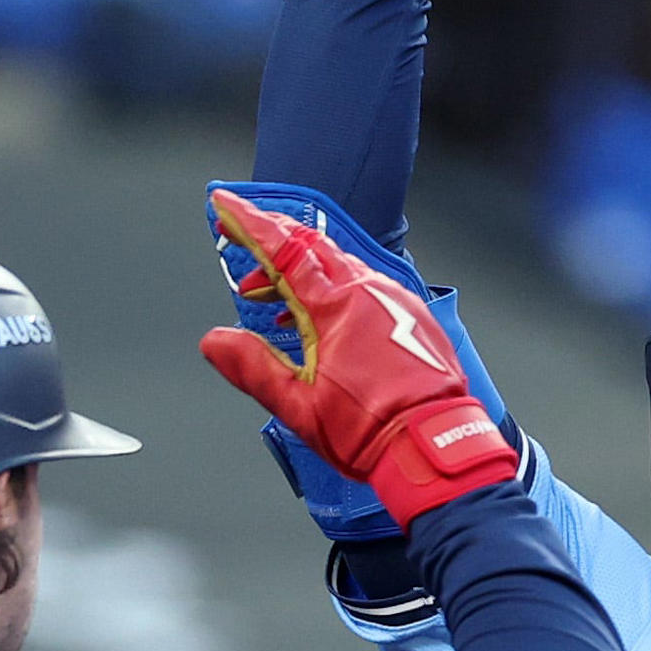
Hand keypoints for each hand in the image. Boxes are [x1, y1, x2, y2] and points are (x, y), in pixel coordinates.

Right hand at [198, 191, 517, 526]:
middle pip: (312, 246)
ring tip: (269, 298)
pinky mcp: (412, 316)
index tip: (225, 204)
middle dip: (270, 240)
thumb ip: (253, 367)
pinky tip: (318, 318)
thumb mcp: (299, 406)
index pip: (282, 249)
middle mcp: (370, 292)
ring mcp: (396, 301)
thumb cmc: (375, 432)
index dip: (248, 222)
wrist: (434, 446)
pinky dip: (333, 289)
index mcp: (338, 306)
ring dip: (299, 272)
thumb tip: (216, 341)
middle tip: (239, 241)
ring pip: (339, 266)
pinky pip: (366, 286)